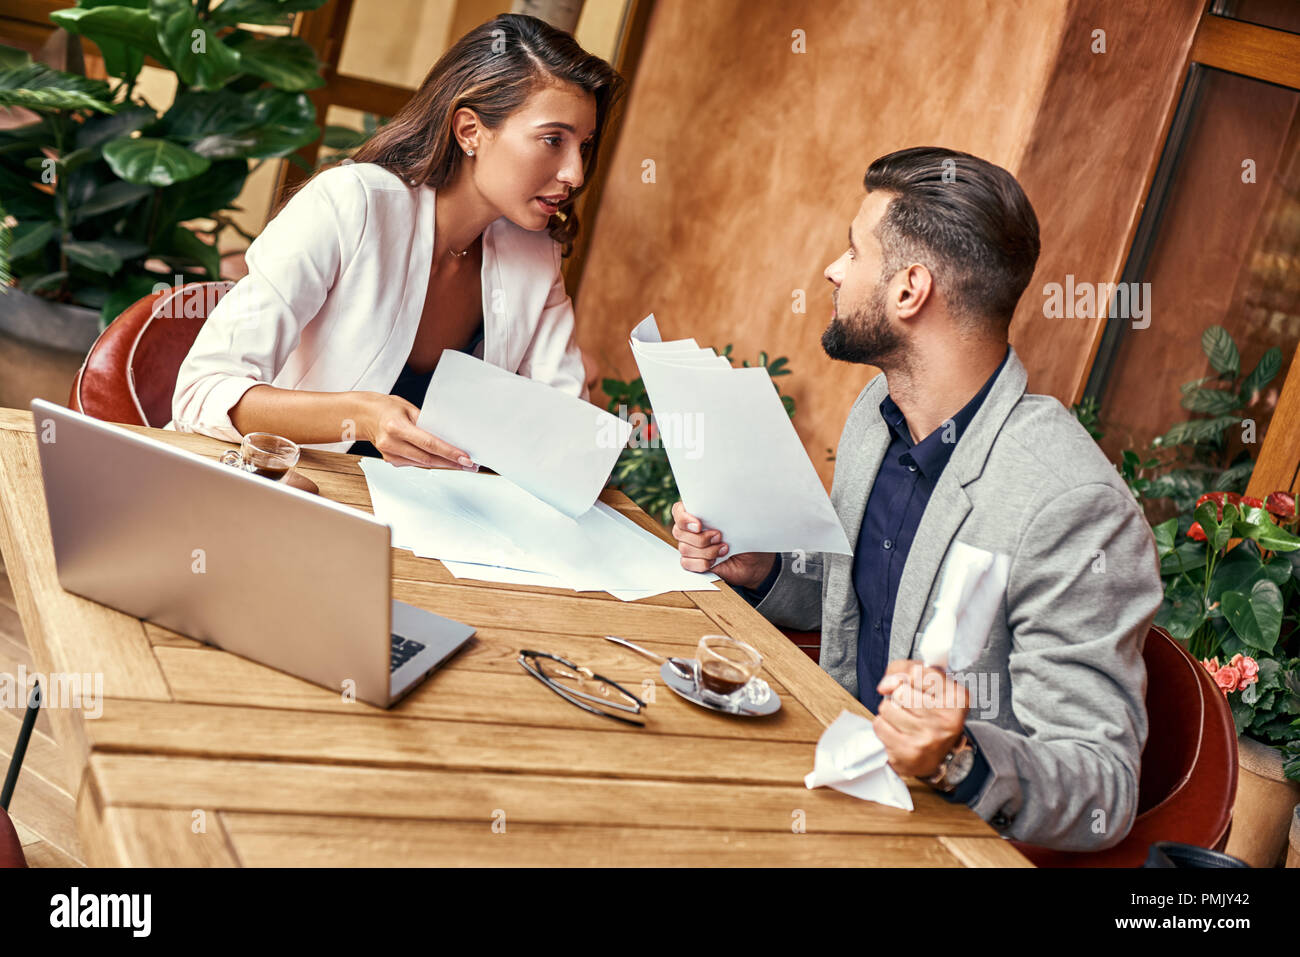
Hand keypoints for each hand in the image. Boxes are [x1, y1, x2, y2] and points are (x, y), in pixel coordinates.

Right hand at [360, 393, 477, 469]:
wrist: (363, 416)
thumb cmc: (386, 408)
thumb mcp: (408, 408)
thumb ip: (427, 422)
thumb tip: (447, 435)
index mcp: (397, 427)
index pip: (429, 443)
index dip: (449, 453)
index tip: (465, 458)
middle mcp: (392, 443)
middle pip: (428, 458)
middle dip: (452, 463)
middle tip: (470, 466)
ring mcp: (390, 454)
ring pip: (422, 464)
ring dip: (443, 465)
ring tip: (461, 465)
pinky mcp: (390, 460)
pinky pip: (415, 464)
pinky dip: (430, 463)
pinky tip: (442, 461)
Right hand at [670, 501, 774, 588]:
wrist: (753, 559)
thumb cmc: (745, 535)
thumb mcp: (736, 520)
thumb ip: (722, 512)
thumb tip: (712, 504)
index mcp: (698, 513)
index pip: (678, 511)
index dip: (684, 518)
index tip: (699, 525)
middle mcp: (690, 529)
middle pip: (679, 531)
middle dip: (701, 537)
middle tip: (719, 536)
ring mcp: (690, 546)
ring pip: (684, 548)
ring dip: (706, 551)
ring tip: (723, 549)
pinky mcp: (693, 562)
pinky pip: (686, 563)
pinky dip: (702, 563)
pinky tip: (715, 561)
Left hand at [873, 660, 968, 778]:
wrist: (930, 759)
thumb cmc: (929, 716)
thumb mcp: (928, 684)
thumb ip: (904, 670)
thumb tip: (885, 685)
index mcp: (958, 699)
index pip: (919, 672)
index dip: (909, 677)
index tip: (915, 686)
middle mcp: (946, 719)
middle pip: (900, 690)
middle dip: (899, 697)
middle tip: (912, 709)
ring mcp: (928, 737)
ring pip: (887, 707)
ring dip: (890, 712)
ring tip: (904, 721)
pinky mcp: (908, 751)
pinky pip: (879, 724)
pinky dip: (884, 726)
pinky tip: (898, 732)